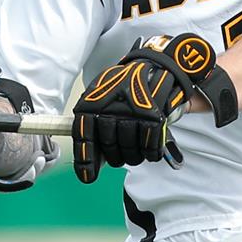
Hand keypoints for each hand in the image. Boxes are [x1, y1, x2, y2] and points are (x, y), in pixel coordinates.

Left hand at [71, 34, 223, 183]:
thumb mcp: (104, 96)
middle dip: (116, 157)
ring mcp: (131, 113)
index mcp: (93, 102)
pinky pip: (150, 147)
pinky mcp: (152, 116)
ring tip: (137, 152)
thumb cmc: (128, 86)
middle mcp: (110, 107)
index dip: (86, 159)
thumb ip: (95, 124)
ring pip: (130, 150)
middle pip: (110, 148)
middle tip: (121, 157)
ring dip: (134, 156)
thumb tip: (93, 159)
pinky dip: (151, 153)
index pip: (83, 135)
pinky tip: (151, 152)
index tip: (89, 178)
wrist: (158, 64)